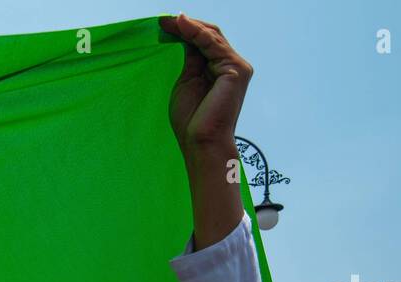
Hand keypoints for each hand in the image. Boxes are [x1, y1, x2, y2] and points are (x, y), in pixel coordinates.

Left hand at [160, 15, 252, 160]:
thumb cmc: (192, 121)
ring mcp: (236, 67)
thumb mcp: (187, 81)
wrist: (202, 142)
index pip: (204, 42)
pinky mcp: (236, 70)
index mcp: (220, 70)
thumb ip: (191, 60)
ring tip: (169, 21)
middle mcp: (232, 66)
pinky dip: (196, 32)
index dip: (185, 31)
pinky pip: (213, 44)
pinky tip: (181, 24)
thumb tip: (185, 37)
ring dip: (189, 26)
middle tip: (163, 20)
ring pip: (211, 36)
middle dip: (187, 25)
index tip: (163, 25)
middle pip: (210, 35)